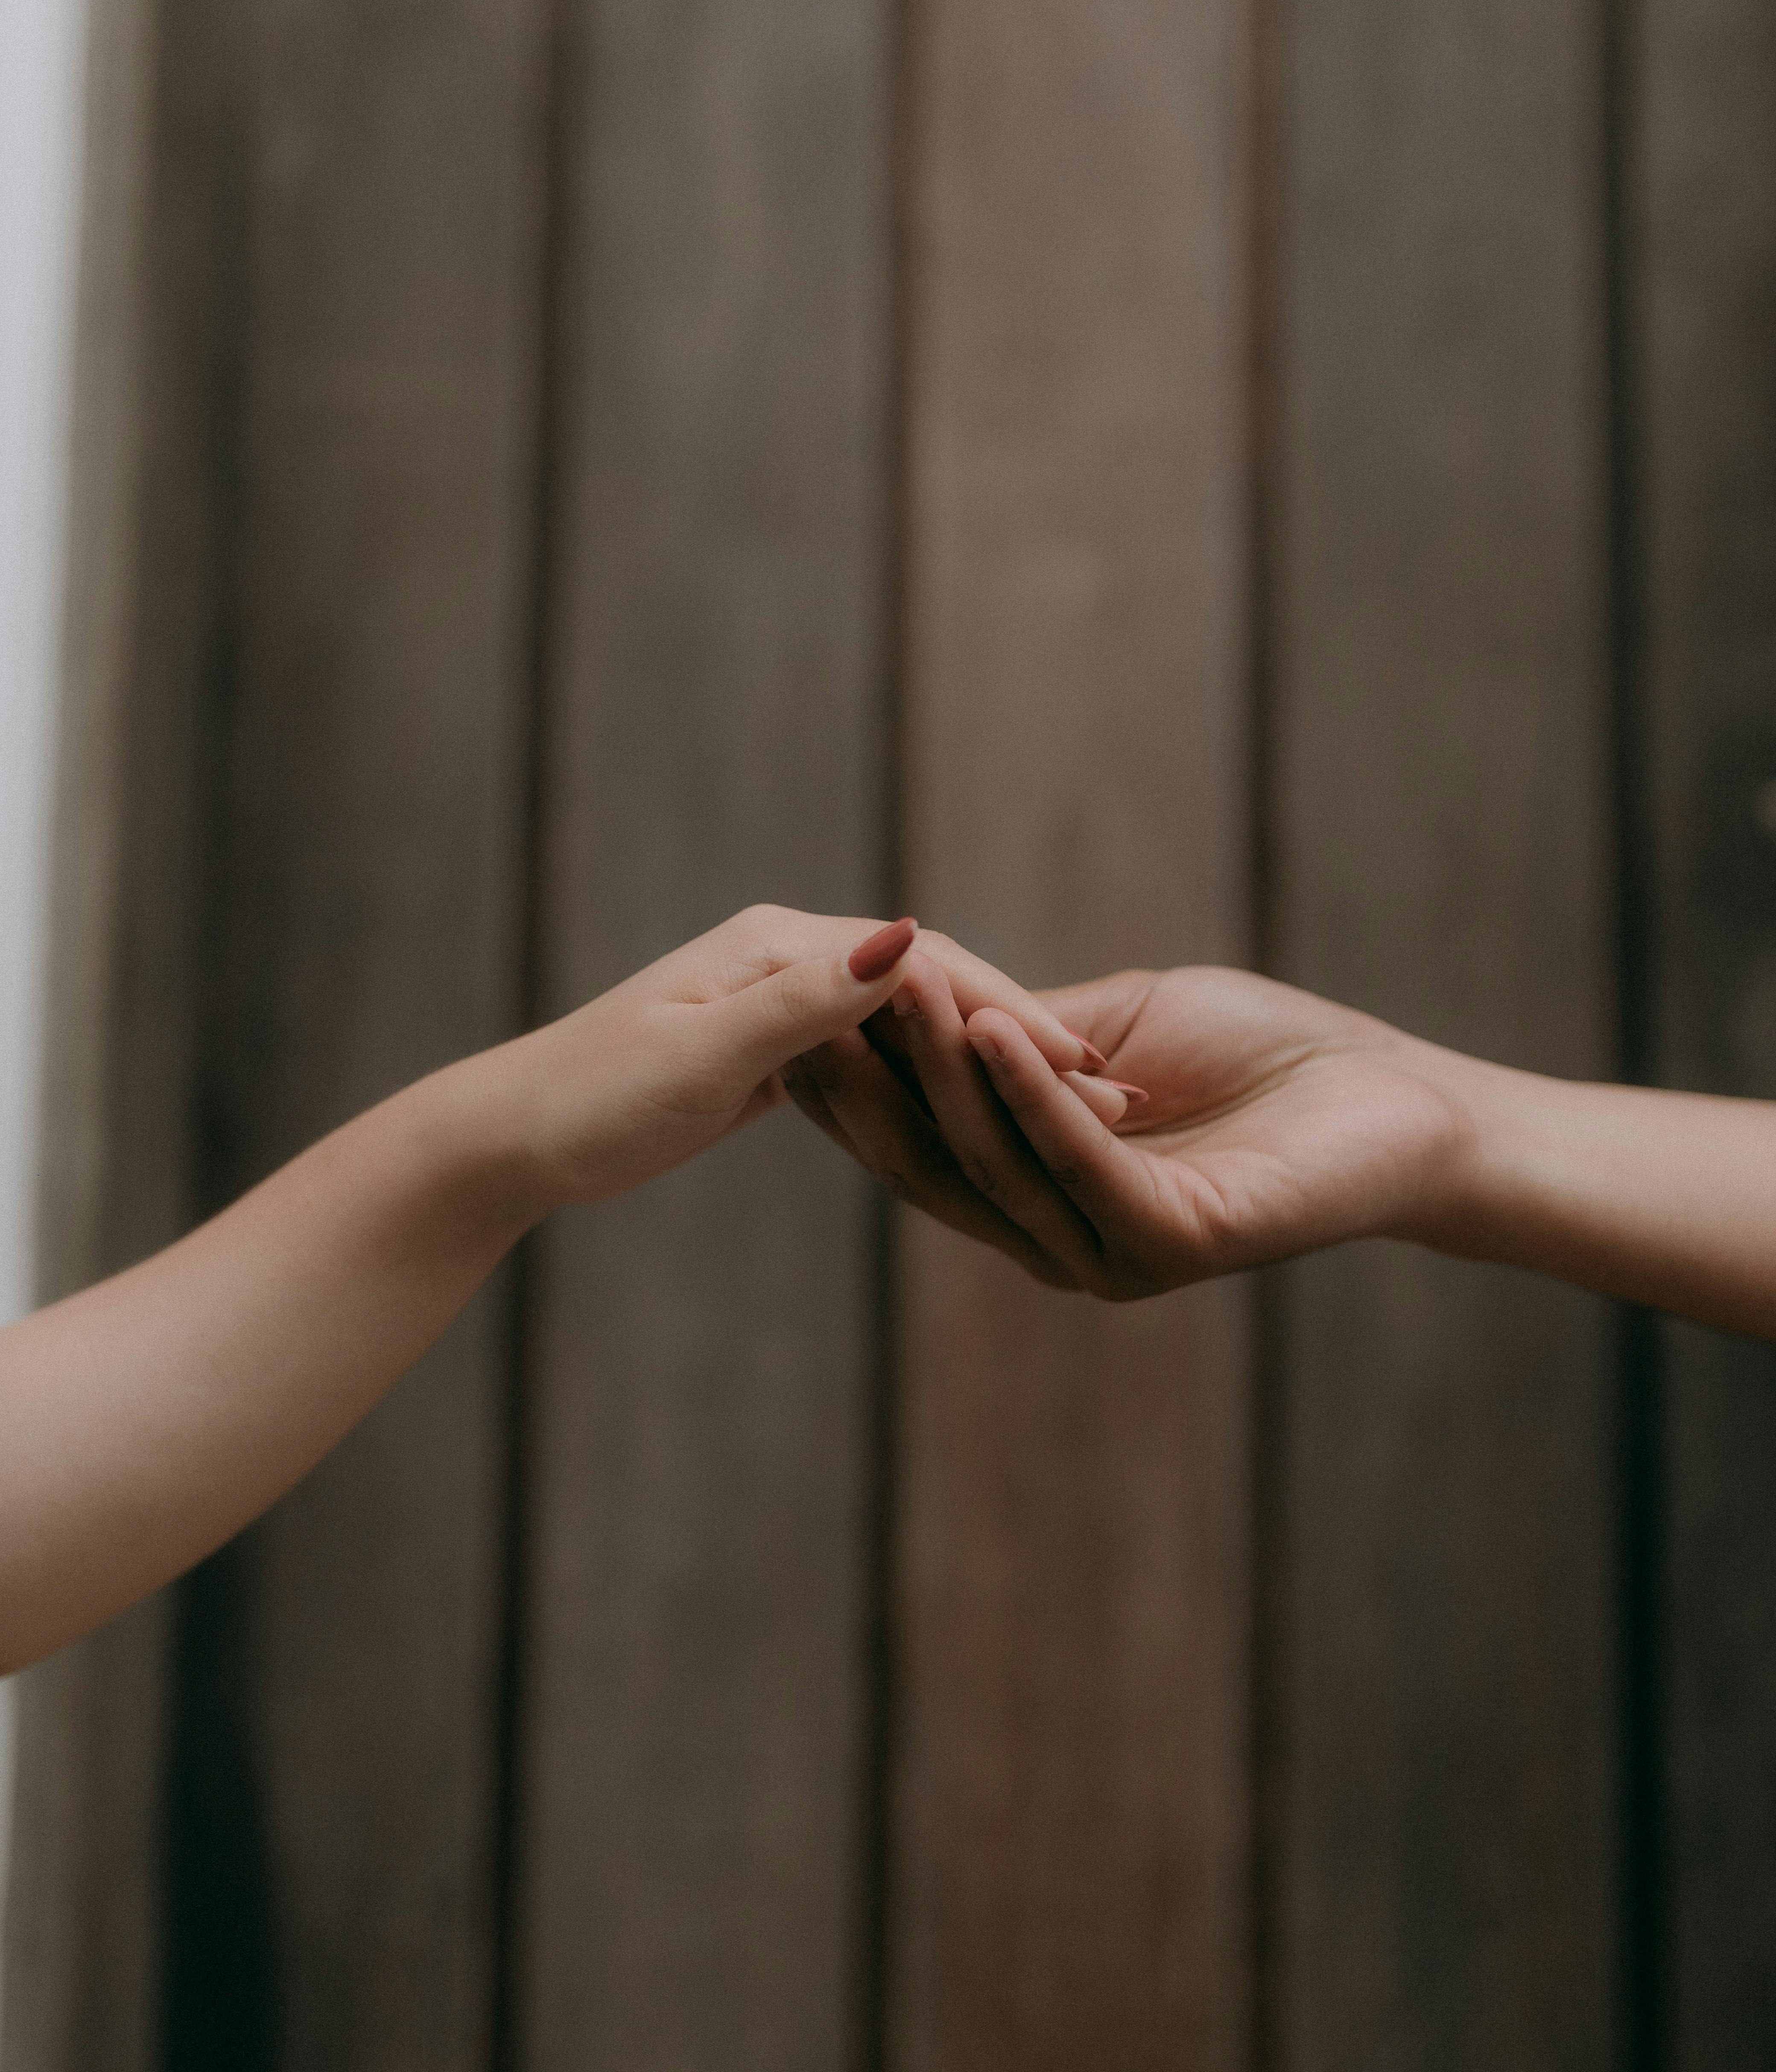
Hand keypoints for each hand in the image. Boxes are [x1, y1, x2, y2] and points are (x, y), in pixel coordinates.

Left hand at [513, 906, 1116, 1207]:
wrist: (514, 1132)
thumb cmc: (592, 1100)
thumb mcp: (700, 1057)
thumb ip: (803, 1003)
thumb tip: (904, 939)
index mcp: (780, 943)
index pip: (928, 968)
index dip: (1013, 1017)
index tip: (1091, 1069)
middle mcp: (791, 953)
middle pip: (936, 987)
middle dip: (1025, 1036)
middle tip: (1117, 1094)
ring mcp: (785, 993)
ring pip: (917, 1021)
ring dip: (995, 1059)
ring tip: (1080, 1104)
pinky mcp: (776, 1039)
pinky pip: (883, 1049)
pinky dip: (941, 1075)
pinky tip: (989, 1109)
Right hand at [786, 960, 1469, 1296]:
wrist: (1398, 1104)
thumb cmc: (1268, 1058)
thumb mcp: (1111, 1032)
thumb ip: (1021, 1035)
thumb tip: (919, 998)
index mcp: (1043, 1202)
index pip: (924, 1146)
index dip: (859, 1086)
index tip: (791, 1014)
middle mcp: (1062, 1244)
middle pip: (939, 1165)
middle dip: (873, 1085)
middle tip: (806, 1007)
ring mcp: (1112, 1255)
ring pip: (998, 1163)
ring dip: (943, 1071)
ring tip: (898, 987)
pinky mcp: (1170, 1242)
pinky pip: (1077, 1165)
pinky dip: (1029, 1094)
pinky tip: (987, 1027)